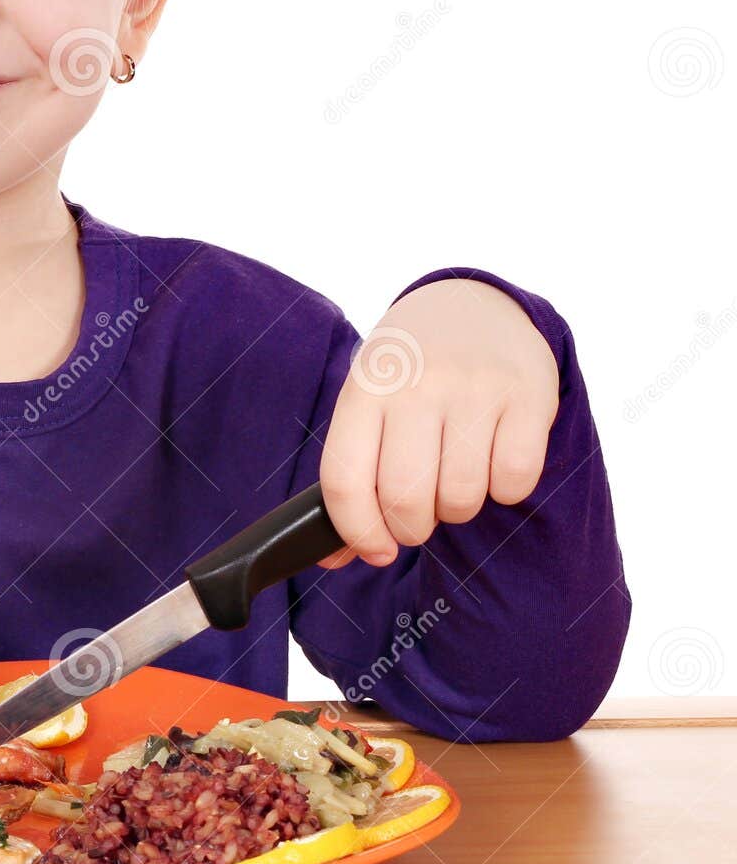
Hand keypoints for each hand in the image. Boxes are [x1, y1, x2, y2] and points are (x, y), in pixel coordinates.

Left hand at [316, 279, 559, 569]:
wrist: (471, 305)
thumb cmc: (409, 372)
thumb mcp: (368, 403)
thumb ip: (352, 476)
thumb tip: (336, 558)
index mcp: (365, 389)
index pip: (344, 480)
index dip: (357, 533)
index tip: (374, 549)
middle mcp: (416, 385)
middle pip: (404, 498)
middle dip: (411, 529)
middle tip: (419, 516)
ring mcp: (473, 387)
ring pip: (461, 496)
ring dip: (458, 509)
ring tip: (453, 480)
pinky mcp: (527, 395)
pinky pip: (515, 481)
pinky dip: (505, 490)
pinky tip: (493, 461)